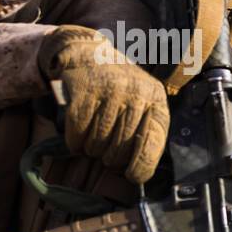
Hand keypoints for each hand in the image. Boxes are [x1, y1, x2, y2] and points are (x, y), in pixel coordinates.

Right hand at [38, 25, 169, 183]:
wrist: (89, 54)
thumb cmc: (121, 91)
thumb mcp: (145, 105)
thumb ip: (147, 132)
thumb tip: (139, 174)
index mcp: (156, 102)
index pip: (153, 141)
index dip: (142, 165)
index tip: (132, 176)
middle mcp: (136, 95)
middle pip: (121, 147)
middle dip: (111, 159)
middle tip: (106, 155)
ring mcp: (109, 91)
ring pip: (98, 142)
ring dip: (91, 151)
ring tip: (92, 145)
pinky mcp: (84, 90)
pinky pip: (78, 131)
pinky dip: (75, 141)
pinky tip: (77, 139)